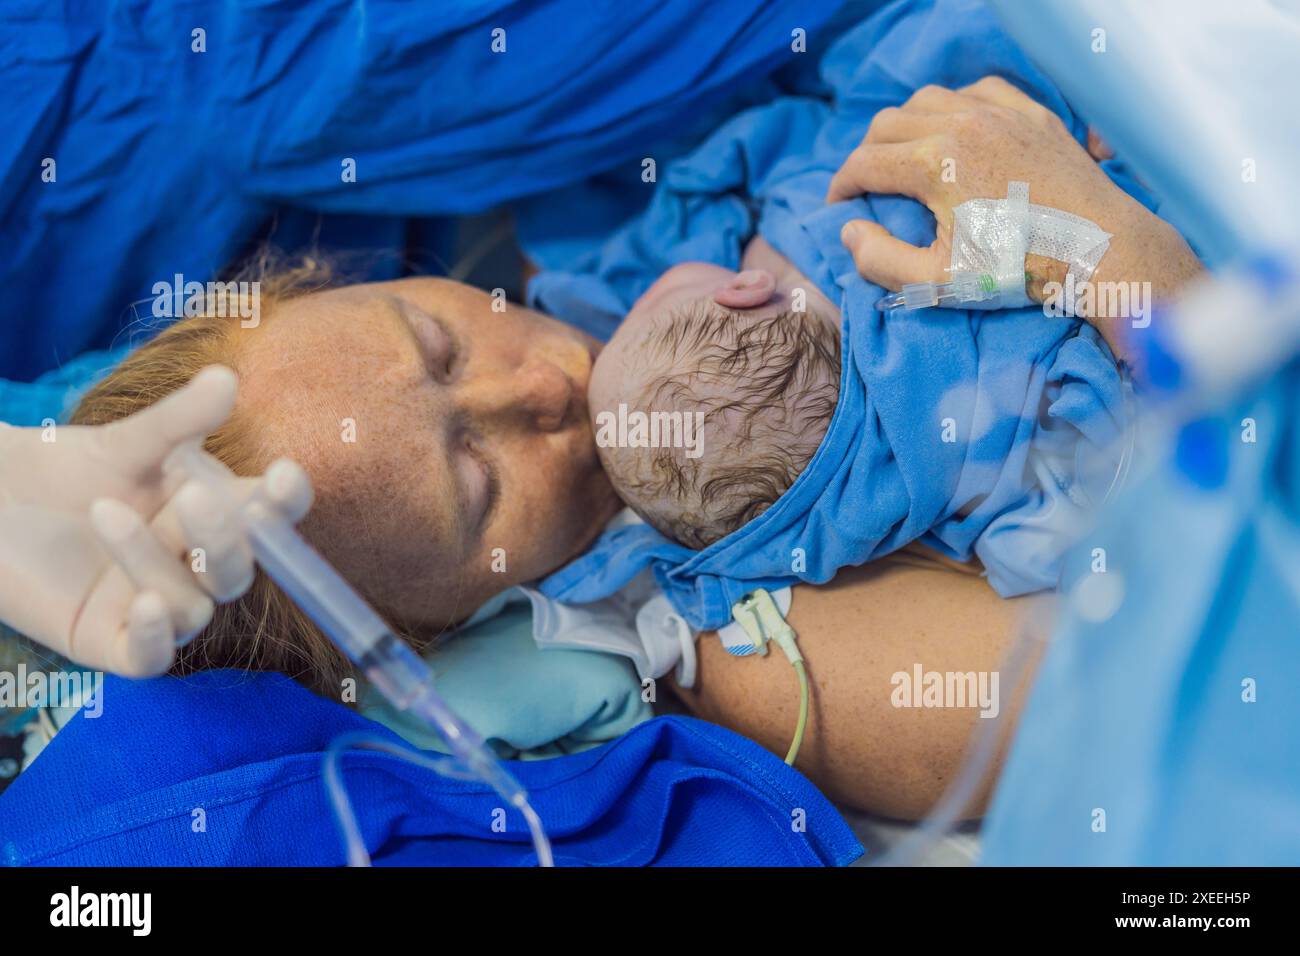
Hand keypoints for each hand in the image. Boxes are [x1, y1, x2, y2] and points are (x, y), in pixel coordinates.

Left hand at [0, 366, 311, 674]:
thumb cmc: (66, 472)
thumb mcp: (123, 442)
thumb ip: (177, 420)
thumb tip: (228, 379)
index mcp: (214, 514)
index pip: (269, 517)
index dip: (286, 503)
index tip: (283, 475)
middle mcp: (195, 566)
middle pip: (237, 570)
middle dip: (222, 536)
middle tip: (191, 495)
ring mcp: (158, 608)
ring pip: (192, 607)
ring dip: (155, 562)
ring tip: (104, 511)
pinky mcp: (112, 643)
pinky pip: (153, 659)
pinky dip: (156, 637)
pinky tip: (143, 605)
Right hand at [827, 76, 1201, 357]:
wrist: (1097, 250)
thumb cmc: (1019, 271)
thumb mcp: (936, 283)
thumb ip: (879, 260)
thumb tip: (849, 231)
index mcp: (933, 164)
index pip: (863, 163)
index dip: (841, 187)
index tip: (839, 207)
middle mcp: (961, 125)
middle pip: (887, 124)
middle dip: (866, 154)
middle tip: (866, 187)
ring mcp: (1000, 113)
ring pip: (928, 99)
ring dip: (905, 126)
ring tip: (904, 157)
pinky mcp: (1032, 114)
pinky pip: (978, 90)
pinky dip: (955, 107)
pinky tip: (956, 131)